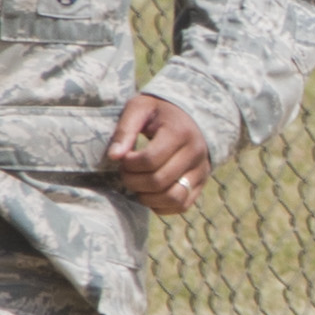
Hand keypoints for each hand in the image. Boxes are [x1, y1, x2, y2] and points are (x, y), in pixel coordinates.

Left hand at [105, 94, 211, 215]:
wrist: (190, 116)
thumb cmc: (158, 111)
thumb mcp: (139, 108)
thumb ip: (125, 130)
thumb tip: (114, 156)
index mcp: (180, 132)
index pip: (150, 160)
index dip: (129, 164)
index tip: (124, 158)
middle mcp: (195, 154)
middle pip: (159, 181)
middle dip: (134, 181)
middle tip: (126, 172)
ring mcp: (201, 171)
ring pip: (173, 198)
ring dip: (147, 197)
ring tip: (138, 184)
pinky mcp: (201, 184)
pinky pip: (181, 206)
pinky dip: (161, 205)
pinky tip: (149, 193)